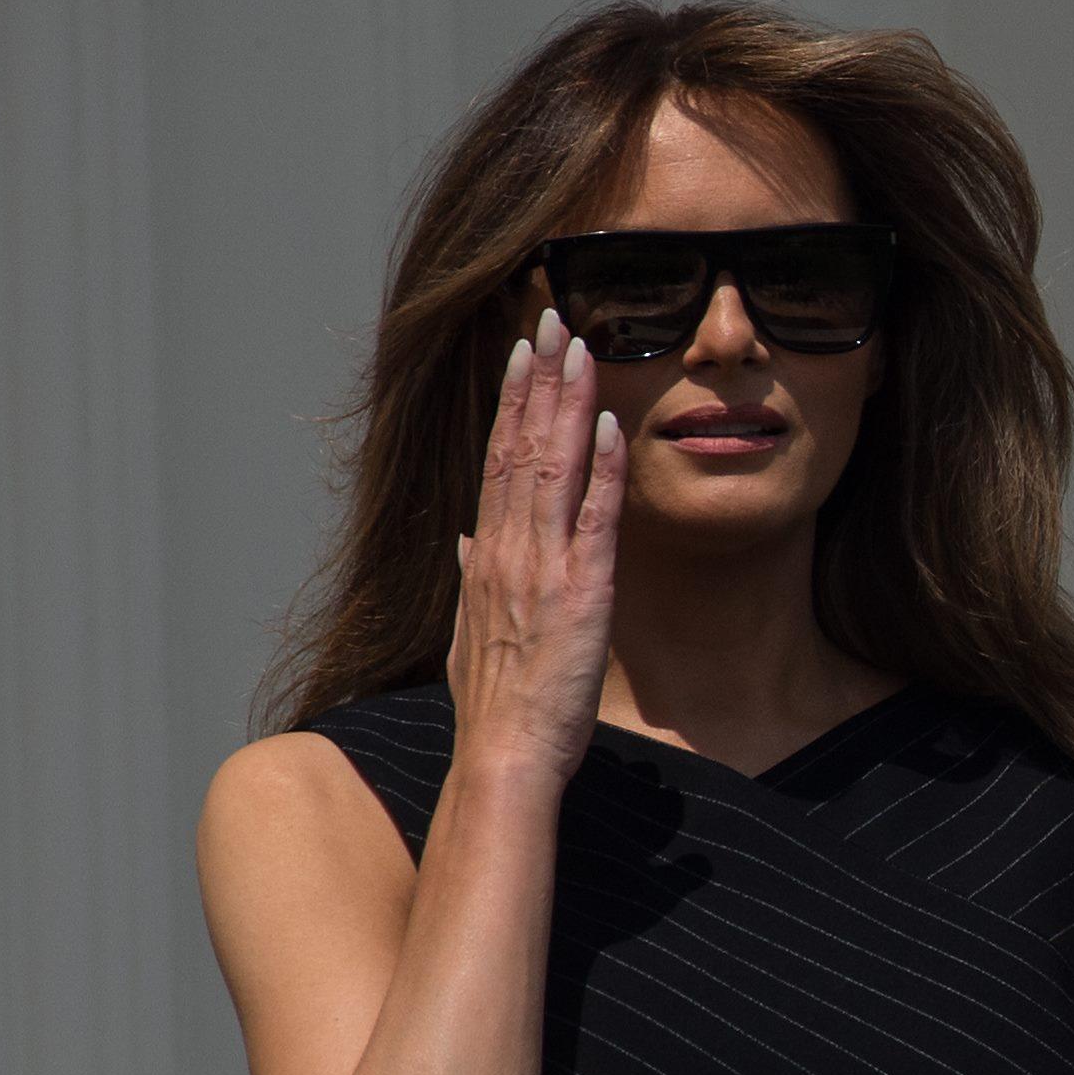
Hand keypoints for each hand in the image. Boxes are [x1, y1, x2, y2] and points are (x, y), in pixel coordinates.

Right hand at [447, 315, 621, 786]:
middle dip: (536, 380)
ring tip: (577, 347)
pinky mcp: (580, 593)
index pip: (496, 461)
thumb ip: (471, 580)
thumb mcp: (472, 634)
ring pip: (549, 468)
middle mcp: (505, 551)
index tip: (522, 353)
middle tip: (549, 318)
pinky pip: (592, 520)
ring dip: (564, 404)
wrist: (504, 756)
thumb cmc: (498, 706)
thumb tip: (465, 540)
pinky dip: (599, 470)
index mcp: (486, 557)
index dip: (510, 402)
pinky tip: (608, 425)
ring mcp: (540, 568)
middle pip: (518, 447)